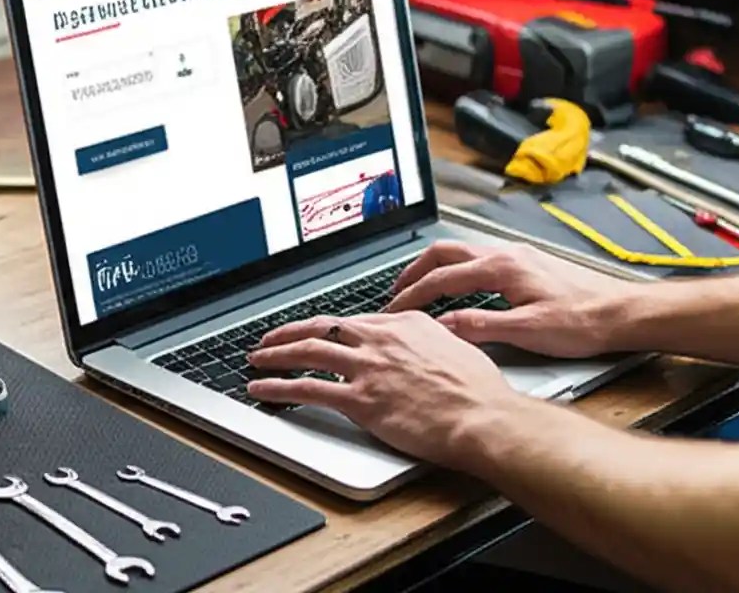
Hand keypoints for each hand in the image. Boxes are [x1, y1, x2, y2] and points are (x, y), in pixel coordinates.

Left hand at [246, 312, 523, 469]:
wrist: (483, 417)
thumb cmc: (478, 391)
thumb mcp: (456, 346)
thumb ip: (429, 339)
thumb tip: (423, 341)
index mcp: (403, 324)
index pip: (351, 321)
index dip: (324, 327)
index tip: (312, 332)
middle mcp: (380, 340)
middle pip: (321, 328)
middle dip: (288, 332)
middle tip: (269, 338)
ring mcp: (368, 368)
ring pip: (307, 352)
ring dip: (274, 355)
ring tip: (255, 359)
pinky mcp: (360, 399)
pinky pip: (308, 389)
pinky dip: (278, 387)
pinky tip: (262, 389)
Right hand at [384, 241, 637, 357]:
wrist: (625, 313)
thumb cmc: (584, 321)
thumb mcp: (526, 331)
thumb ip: (479, 326)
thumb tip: (441, 327)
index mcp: (501, 267)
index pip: (441, 278)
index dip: (411, 295)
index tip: (393, 310)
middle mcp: (506, 254)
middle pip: (445, 252)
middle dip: (415, 271)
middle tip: (396, 291)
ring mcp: (518, 256)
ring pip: (462, 253)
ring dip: (435, 269)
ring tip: (420, 289)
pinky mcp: (528, 264)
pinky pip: (479, 260)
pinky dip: (457, 271)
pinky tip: (459, 289)